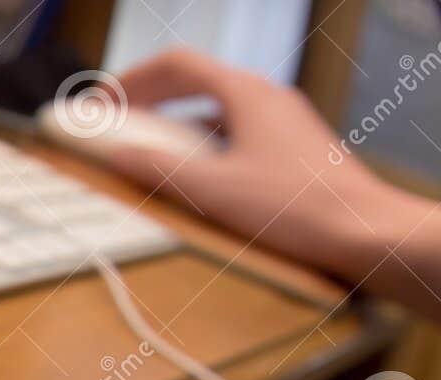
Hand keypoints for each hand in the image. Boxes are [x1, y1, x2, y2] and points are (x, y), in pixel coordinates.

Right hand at [105, 48, 435, 289]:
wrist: (362, 230)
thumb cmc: (294, 208)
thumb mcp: (213, 190)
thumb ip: (160, 169)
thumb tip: (118, 154)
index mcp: (246, 94)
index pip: (178, 65)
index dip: (132, 78)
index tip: (101, 101)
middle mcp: (266, 97)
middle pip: (196, 80)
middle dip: (148, 97)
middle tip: (114, 118)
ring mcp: (281, 120)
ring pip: (215, 106)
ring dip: (173, 120)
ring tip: (143, 144)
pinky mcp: (289, 146)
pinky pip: (233, 129)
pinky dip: (200, 140)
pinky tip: (189, 170)